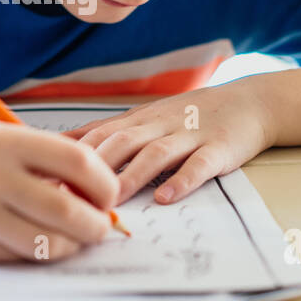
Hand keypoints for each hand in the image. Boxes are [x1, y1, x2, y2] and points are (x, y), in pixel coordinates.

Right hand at [0, 121, 120, 262]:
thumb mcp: (1, 139)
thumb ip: (47, 160)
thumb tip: (100, 193)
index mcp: (6, 142)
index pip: (78, 163)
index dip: (104, 183)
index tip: (109, 194)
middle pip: (69, 210)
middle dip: (97, 224)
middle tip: (101, 225)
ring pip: (49, 243)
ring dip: (73, 244)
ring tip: (73, 235)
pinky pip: (21, 256)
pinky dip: (39, 251)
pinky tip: (37, 237)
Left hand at [63, 79, 272, 204]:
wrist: (249, 102)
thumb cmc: (190, 115)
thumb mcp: (143, 117)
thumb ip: (105, 131)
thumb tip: (57, 142)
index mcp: (138, 120)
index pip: (99, 135)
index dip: (73, 157)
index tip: (51, 180)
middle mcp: (159, 125)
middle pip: (121, 142)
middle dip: (95, 168)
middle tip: (73, 195)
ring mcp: (189, 136)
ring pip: (155, 153)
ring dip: (132, 175)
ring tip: (112, 198)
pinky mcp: (218, 150)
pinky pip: (198, 165)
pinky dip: (181, 181)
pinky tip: (166, 197)